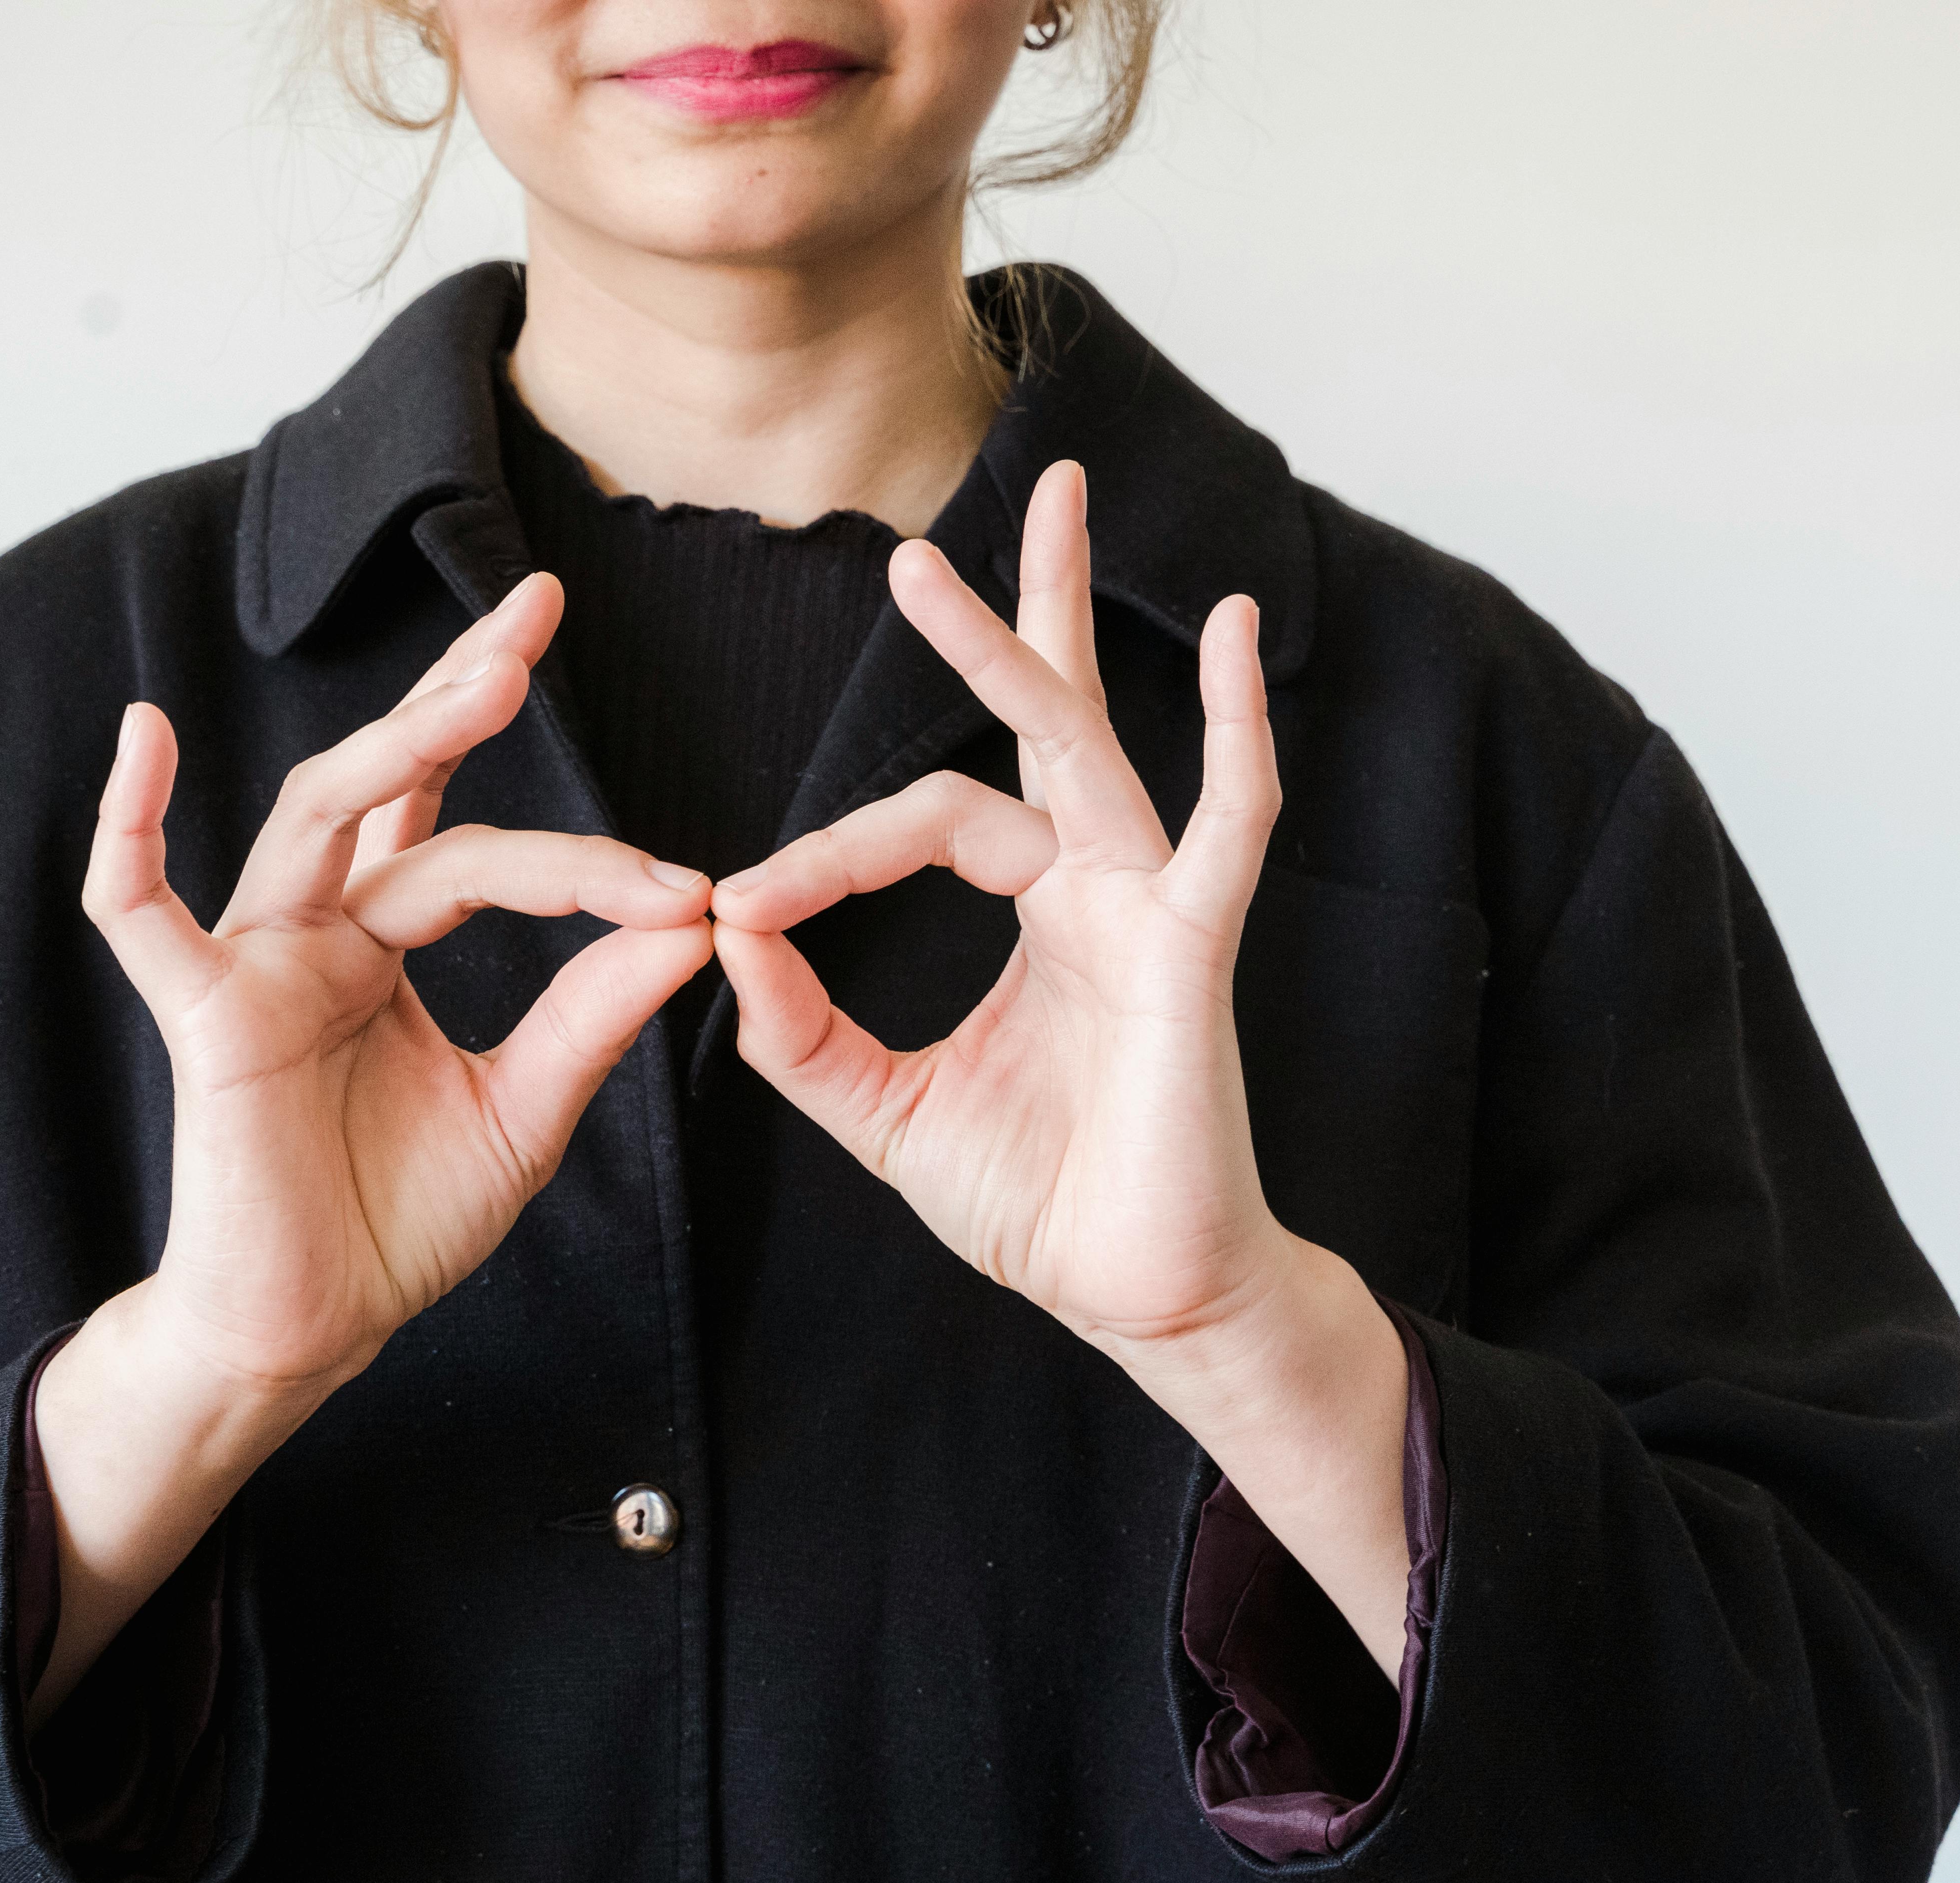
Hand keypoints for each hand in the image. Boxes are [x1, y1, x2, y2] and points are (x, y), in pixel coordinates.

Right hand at [87, 571, 712, 1393]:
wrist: (315, 1326)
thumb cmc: (399, 1220)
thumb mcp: (527, 1108)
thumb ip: (593, 1017)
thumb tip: (694, 928)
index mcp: (387, 942)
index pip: (477, 845)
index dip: (585, 855)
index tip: (687, 889)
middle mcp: (321, 929)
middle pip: (392, 786)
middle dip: (461, 694)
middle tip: (538, 615)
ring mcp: (258, 961)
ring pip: (318, 815)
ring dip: (400, 741)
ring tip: (486, 680)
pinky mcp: (204, 1015)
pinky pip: (139, 911)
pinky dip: (128, 826)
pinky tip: (143, 732)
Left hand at [713, 464, 1415, 1674]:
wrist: (1134, 1294)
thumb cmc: (1038, 1202)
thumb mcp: (885, 1109)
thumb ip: (805, 1033)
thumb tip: (725, 938)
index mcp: (1036, 912)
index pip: (921, 822)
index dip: (825, 850)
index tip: (742, 905)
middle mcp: (1095, 885)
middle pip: (1040, 717)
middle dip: (1000, 614)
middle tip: (925, 530)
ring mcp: (1151, 906)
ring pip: (1086, 744)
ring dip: (1047, 635)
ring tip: (1038, 511)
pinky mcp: (1193, 948)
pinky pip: (1230, 819)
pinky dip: (1235, 727)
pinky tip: (1229, 636)